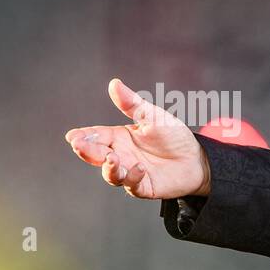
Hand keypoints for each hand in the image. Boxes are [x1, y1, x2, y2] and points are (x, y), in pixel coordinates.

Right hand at [64, 78, 210, 198]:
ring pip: (111, 173)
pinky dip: (133, 177)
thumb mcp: (153, 116)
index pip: (96, 136)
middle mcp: (120, 155)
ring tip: (112, 158)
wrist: (197, 158)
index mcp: (118, 137)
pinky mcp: (143, 186)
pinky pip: (132, 185)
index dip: (83, 137)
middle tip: (80, 146)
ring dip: (108, 167)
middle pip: (97, 156)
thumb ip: (133, 104)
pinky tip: (139, 168)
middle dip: (87, 151)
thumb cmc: (173, 136)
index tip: (72, 137)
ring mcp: (130, 172)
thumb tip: (114, 83)